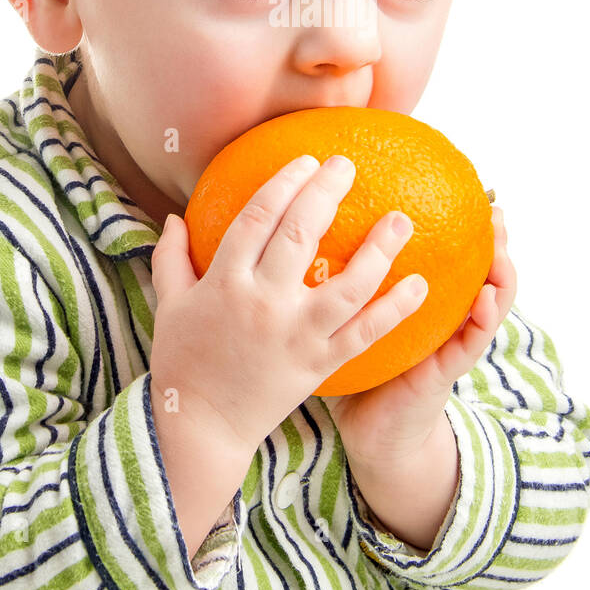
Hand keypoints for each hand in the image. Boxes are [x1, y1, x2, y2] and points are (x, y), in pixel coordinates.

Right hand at [149, 154, 429, 455]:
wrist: (201, 427)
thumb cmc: (182, 362)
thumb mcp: (170, 305)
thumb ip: (171, 258)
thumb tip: (173, 217)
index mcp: (225, 282)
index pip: (257, 217)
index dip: (283, 183)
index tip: (305, 162)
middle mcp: (262, 303)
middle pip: (300, 234)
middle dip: (326, 192)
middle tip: (346, 166)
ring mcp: (294, 334)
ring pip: (346, 285)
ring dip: (378, 249)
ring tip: (400, 219)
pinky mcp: (318, 363)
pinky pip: (364, 333)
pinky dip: (395, 309)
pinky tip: (420, 285)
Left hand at [324, 205, 516, 469]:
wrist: (372, 436)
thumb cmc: (354, 375)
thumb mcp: (346, 322)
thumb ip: (336, 283)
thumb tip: (299, 226)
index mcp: (418, 302)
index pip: (445, 255)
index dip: (455, 223)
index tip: (460, 185)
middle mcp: (441, 318)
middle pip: (474, 268)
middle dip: (489, 235)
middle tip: (492, 200)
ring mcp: (448, 345)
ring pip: (487, 302)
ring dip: (500, 271)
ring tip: (501, 245)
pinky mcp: (445, 374)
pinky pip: (469, 344)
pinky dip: (483, 319)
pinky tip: (484, 298)